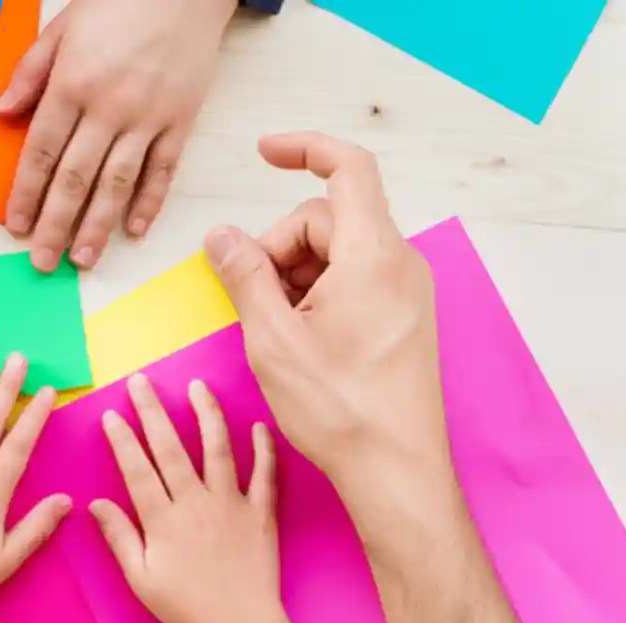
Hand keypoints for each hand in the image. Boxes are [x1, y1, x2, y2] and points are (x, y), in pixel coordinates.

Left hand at [0, 0, 233, 271]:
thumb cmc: (118, 0)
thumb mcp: (62, 27)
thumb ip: (30, 74)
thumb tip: (1, 115)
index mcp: (72, 83)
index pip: (41, 151)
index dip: (26, 193)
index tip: (15, 227)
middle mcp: (109, 106)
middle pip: (76, 178)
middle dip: (55, 224)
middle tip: (42, 262)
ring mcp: (148, 116)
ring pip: (117, 183)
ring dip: (98, 226)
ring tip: (83, 259)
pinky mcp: (181, 120)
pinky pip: (163, 170)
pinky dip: (148, 202)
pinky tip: (134, 230)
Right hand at [92, 374, 283, 622]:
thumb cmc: (184, 608)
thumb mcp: (140, 578)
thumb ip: (119, 537)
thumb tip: (95, 503)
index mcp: (163, 519)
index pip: (137, 469)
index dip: (123, 439)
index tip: (111, 414)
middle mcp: (196, 503)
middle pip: (170, 447)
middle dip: (153, 411)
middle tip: (141, 381)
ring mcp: (231, 504)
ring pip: (217, 448)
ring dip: (206, 414)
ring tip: (197, 385)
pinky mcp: (260, 514)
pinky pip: (264, 475)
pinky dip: (263, 448)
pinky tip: (257, 425)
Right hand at [205, 132, 450, 492]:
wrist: (396, 469)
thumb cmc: (340, 410)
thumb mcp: (272, 338)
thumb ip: (244, 275)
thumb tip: (221, 235)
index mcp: (373, 256)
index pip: (347, 169)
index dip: (304, 149)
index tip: (264, 151)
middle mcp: (398, 264)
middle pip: (326, 219)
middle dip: (279, 245)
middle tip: (250, 297)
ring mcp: (405, 291)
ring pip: (337, 251)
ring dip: (294, 273)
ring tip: (274, 328)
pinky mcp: (402, 316)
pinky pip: (353, 279)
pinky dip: (316, 292)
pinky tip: (297, 336)